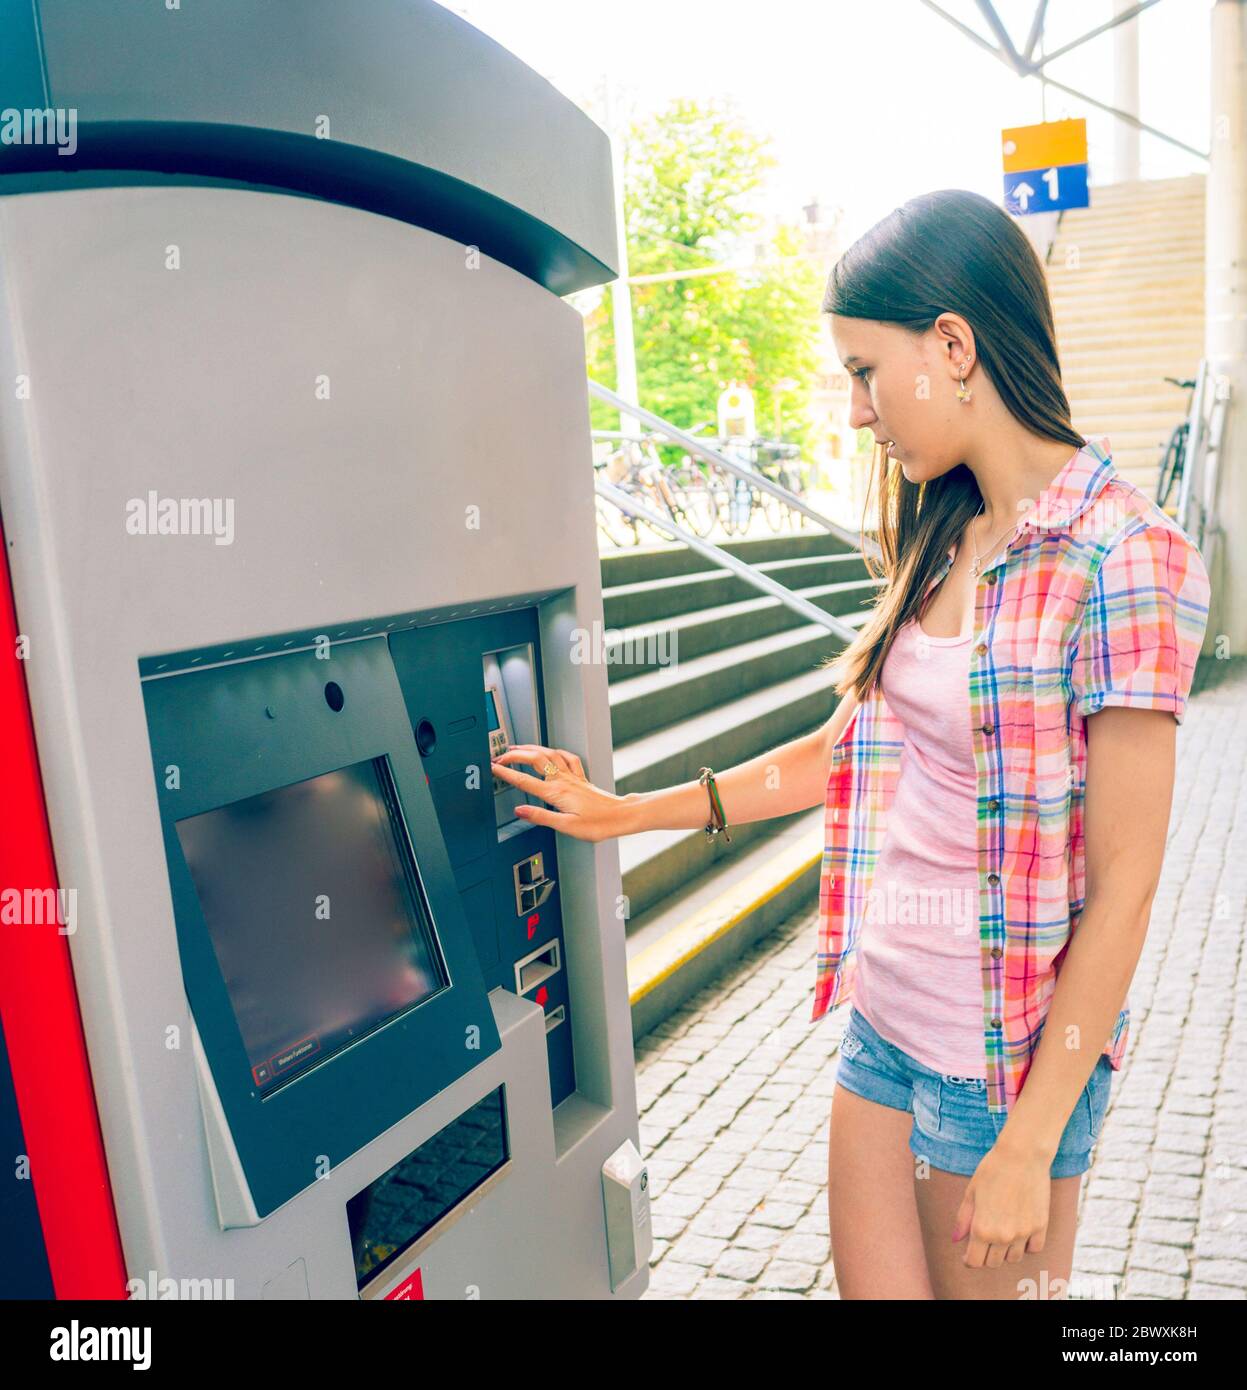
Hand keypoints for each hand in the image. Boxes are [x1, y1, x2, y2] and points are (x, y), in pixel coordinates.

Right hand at [490, 743, 629, 842]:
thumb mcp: (566, 826)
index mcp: (556, 793)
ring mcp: (572, 777)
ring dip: (531, 748)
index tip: (493, 768)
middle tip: (499, 756)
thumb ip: (541, 816)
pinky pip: (567, 758)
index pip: (525, 780)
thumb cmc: (598, 824)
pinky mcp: (580, 778)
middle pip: (535, 759)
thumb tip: (520, 810)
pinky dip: (555, 751)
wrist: (621, 816)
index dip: (506, 773)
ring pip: (549, 753)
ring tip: (517, 747)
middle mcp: (563, 780)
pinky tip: (551, 751)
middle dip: (515, 755)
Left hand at [951, 1141, 1051, 1269]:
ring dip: (1005, 1251)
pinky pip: (1033, 1249)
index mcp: (982, 1229)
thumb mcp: (971, 1193)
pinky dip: (1026, 1246)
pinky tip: (1020, 1232)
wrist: (1022, 1156)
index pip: (974, 1261)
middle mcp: (1003, 1236)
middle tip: (984, 1240)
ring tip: (1002, 1232)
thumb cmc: (992, 1170)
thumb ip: (963, 1219)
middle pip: (993, 1263)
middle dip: (985, 1255)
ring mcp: (1023, 1233)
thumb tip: (956, 1240)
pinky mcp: (1040, 1226)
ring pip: (1013, 1258)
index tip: (968, 1254)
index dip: (968, 1260)